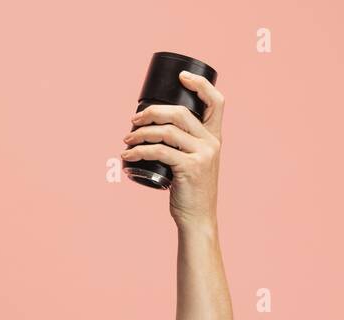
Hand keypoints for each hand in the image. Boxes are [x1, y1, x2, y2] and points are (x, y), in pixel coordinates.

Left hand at [122, 70, 224, 228]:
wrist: (198, 219)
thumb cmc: (191, 191)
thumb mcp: (195, 163)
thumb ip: (185, 146)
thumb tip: (154, 129)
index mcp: (215, 137)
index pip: (216, 102)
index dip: (201, 84)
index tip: (182, 76)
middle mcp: (212, 143)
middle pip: (179, 113)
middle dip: (152, 112)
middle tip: (133, 121)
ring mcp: (202, 155)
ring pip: (166, 131)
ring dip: (141, 133)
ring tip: (127, 140)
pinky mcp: (190, 168)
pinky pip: (159, 151)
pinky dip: (139, 152)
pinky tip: (128, 156)